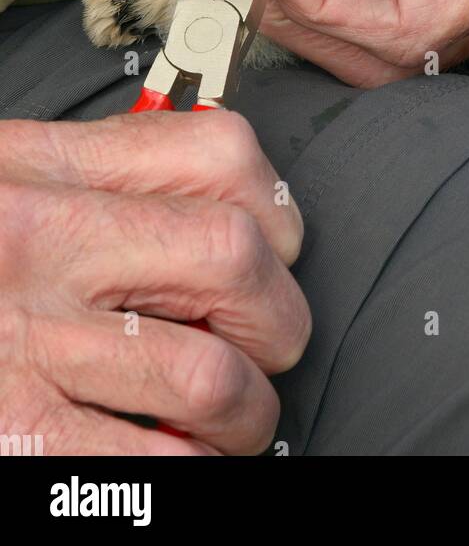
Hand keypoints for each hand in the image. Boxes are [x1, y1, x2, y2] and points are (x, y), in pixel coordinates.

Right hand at [0, 110, 309, 454]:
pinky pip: (154, 471)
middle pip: (234, 259)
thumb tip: (216, 214)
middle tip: (258, 347)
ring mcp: (24, 343)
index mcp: (42, 169)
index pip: (219, 157)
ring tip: (221, 425)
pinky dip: (185, 477)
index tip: (269, 251)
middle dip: (275, 320)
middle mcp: (38, 243)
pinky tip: (165, 466)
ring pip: (210, 379)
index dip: (272, 212)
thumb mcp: (1, 184)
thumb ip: (94, 184)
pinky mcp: (15, 441)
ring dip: (241, 418)